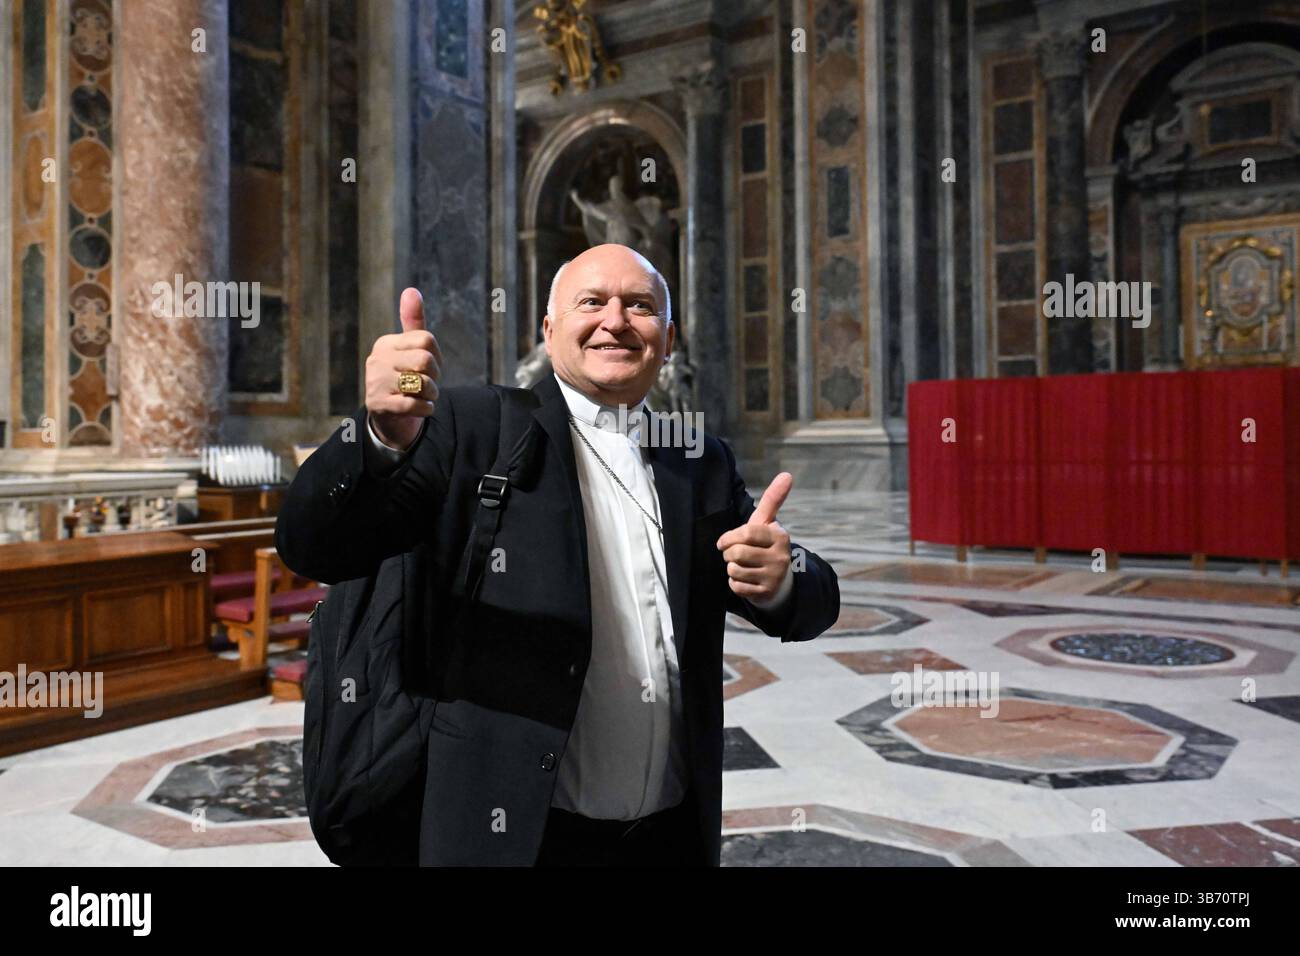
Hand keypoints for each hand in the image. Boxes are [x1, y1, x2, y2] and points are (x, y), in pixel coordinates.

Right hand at [364, 288, 442, 450]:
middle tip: (428, 384)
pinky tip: (420, 408)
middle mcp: (377, 359)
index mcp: (386, 343)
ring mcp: (375, 382)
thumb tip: (411, 290)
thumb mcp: (410, 350)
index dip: (436, 356)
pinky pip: (414, 405)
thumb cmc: (405, 378)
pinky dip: (426, 409)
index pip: (426, 339)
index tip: (429, 368)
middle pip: (425, 360)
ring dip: (431, 394)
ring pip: (421, 382)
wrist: (390, 417)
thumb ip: (414, 322)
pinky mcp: (378, 404)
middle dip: (435, 376)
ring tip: (423, 396)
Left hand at [715, 472, 793, 601]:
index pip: (746, 533)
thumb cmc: (766, 546)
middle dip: (728, 554)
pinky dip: (734, 583)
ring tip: (740, 566)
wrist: (779, 581)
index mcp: (780, 537)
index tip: (724, 541)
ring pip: (734, 570)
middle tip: (733, 554)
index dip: (728, 537)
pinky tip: (744, 579)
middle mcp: (780, 557)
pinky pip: (736, 586)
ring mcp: (774, 577)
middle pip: (737, 553)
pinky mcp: (765, 593)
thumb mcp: (767, 523)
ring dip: (731, 568)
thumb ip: (773, 499)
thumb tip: (787, 474)